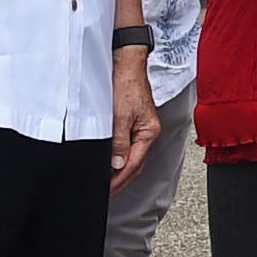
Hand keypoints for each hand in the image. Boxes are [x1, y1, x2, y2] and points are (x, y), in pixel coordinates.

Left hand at [106, 56, 158, 191]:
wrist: (127, 64)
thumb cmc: (127, 84)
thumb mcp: (120, 115)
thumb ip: (120, 141)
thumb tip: (118, 164)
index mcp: (148, 132)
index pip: (134, 164)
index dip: (120, 180)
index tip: (108, 190)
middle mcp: (147, 132)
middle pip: (136, 164)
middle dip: (122, 181)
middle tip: (108, 192)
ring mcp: (141, 128)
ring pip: (133, 157)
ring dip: (122, 172)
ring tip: (109, 182)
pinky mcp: (133, 123)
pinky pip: (129, 147)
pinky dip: (121, 158)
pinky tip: (112, 162)